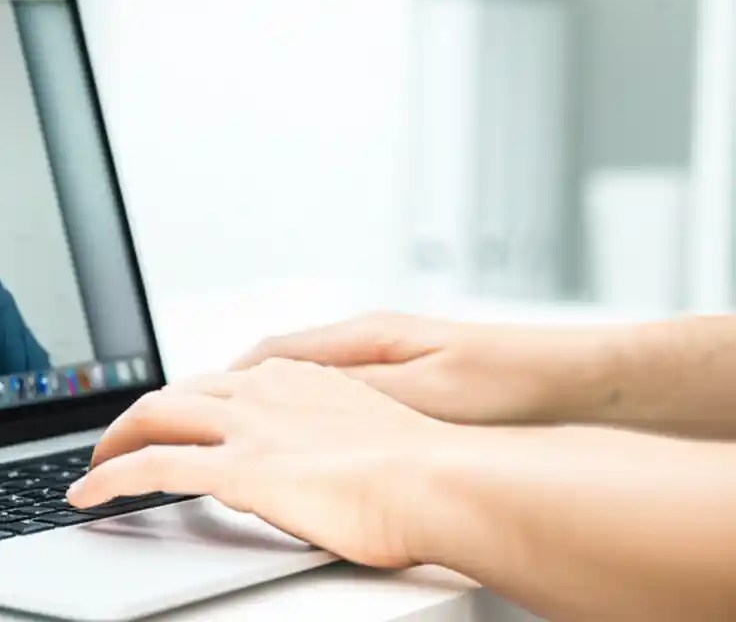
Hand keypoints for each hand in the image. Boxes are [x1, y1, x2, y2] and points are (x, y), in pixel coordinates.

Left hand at [65, 358, 453, 567]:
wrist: (436, 481)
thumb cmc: (419, 471)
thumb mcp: (364, 435)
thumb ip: (321, 435)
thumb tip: (299, 457)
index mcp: (294, 381)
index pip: (217, 386)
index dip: (184, 405)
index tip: (171, 421)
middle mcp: (262, 391)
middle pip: (176, 393)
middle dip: (138, 416)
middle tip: (118, 441)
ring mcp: (246, 425)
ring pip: (154, 417)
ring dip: (116, 441)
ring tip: (96, 466)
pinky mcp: (236, 466)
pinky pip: (150, 466)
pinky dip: (110, 478)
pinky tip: (88, 494)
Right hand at [230, 312, 616, 425]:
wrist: (580, 381)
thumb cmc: (513, 384)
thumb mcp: (428, 393)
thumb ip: (362, 395)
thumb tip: (298, 398)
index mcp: (369, 336)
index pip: (273, 351)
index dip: (229, 378)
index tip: (193, 400)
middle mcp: (372, 340)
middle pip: (282, 360)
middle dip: (238, 387)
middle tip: (202, 416)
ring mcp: (391, 356)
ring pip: (309, 374)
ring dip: (272, 397)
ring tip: (243, 427)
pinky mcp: (411, 377)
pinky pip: (338, 390)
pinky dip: (309, 408)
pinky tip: (312, 434)